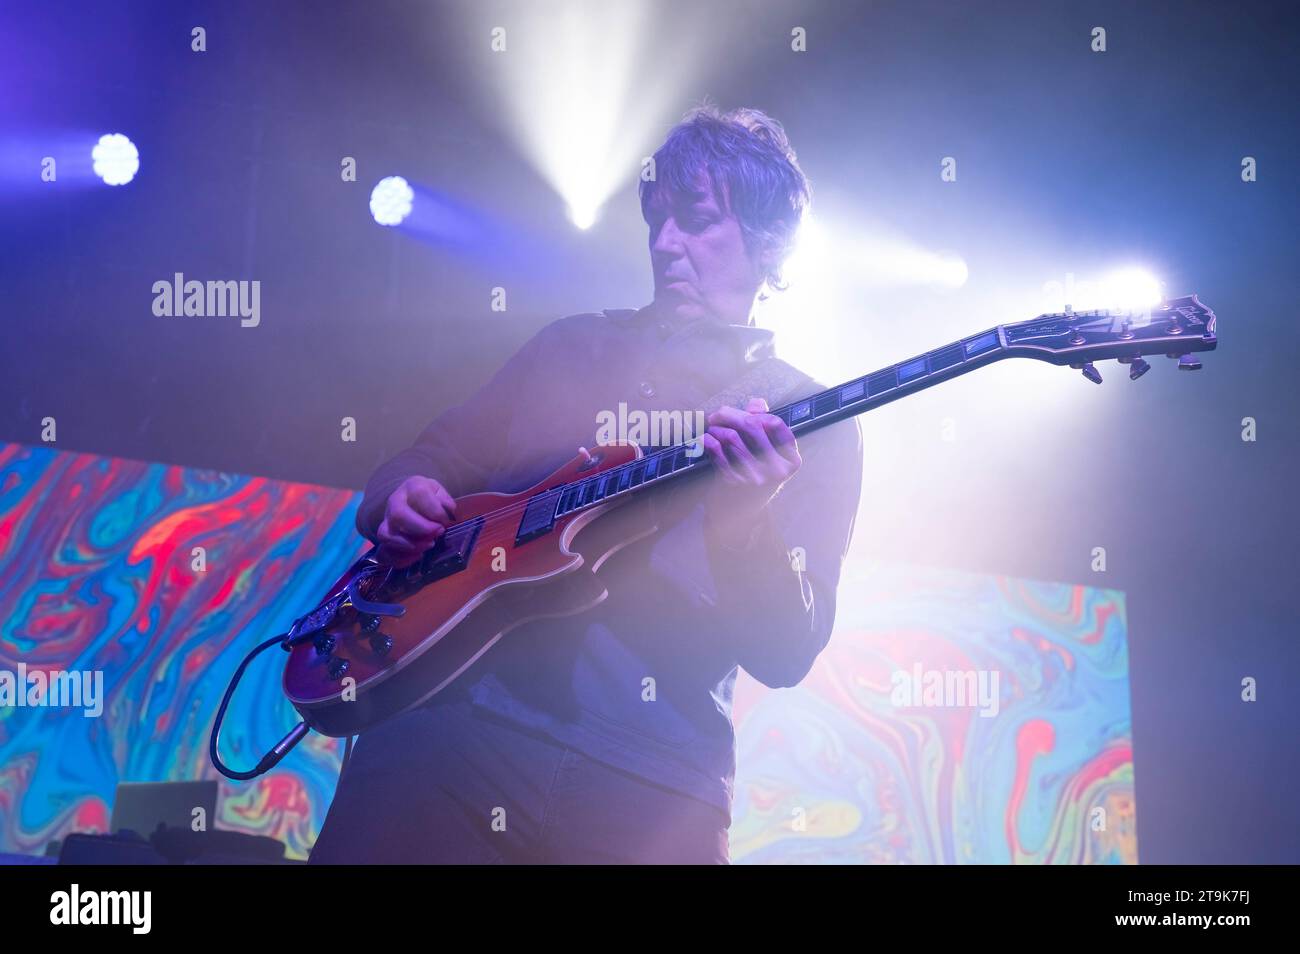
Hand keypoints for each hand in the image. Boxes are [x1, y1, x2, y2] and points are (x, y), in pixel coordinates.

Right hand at [374, 476, 456, 566]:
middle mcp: (395, 502)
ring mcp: (386, 522)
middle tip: (438, 533)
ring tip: (429, 546)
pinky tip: (418, 557)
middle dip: (421, 528)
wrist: (413, 501)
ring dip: (410, 545)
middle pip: (398, 515)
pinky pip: (383, 553)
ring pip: (386, 535)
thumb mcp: (441, 494)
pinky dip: (400, 559)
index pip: (419, 494)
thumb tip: (447, 513)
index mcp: (412, 487)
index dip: (435, 511)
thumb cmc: (431, 499)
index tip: (446, 521)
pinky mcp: (384, 540)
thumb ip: (445, 502)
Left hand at [700, 397, 800, 544]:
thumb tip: (757, 404)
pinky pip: (717, 451)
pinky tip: (705, 439)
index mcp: (791, 461)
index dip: (758, 413)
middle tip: (716, 414)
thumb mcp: (769, 457)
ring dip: (716, 428)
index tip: (746, 412)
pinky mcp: (733, 481)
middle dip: (730, 414)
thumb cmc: (755, 477)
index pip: (776, 424)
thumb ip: (765, 427)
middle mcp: (775, 470)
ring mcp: (754, 477)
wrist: (739, 515)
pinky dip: (709, 441)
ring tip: (711, 429)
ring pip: (732, 436)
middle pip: (751, 425)